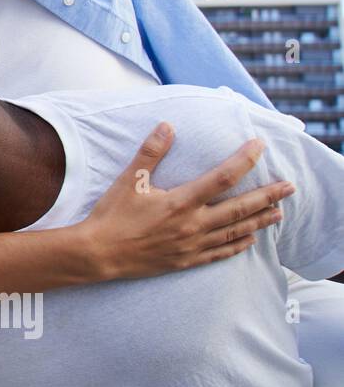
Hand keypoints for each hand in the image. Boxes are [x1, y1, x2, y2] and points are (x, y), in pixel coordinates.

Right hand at [80, 122, 292, 280]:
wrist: (98, 254)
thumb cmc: (112, 216)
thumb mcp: (128, 180)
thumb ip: (151, 153)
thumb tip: (168, 126)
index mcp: (180, 202)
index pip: (222, 178)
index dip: (244, 161)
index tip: (259, 147)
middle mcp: (192, 224)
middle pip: (239, 208)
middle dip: (267, 196)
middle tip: (290, 187)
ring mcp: (191, 245)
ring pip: (235, 232)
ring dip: (259, 221)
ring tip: (279, 213)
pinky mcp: (185, 260)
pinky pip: (219, 253)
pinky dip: (238, 245)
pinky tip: (250, 240)